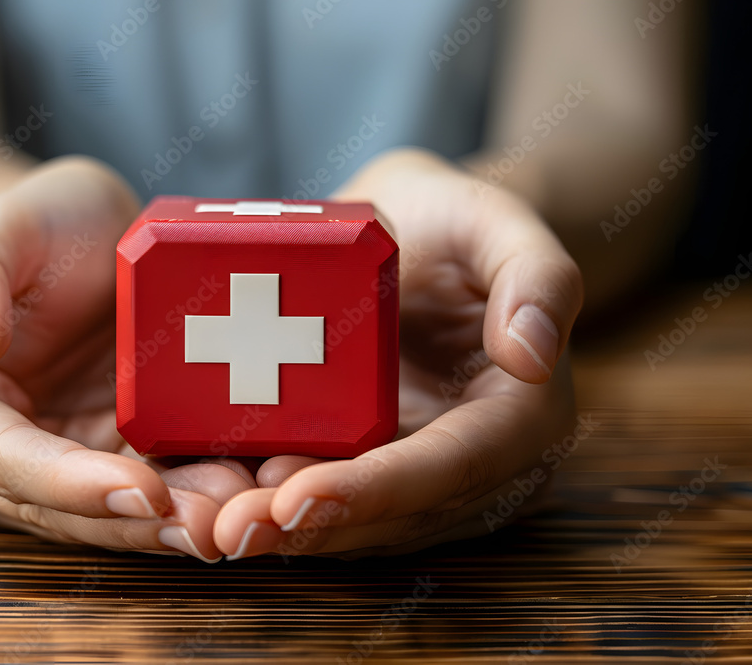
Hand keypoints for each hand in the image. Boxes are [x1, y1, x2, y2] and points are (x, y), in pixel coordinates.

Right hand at [0, 157, 254, 561]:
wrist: (88, 237)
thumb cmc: (38, 224)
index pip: (0, 458)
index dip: (69, 484)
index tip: (139, 489)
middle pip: (60, 508)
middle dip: (135, 523)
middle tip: (212, 525)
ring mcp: (51, 466)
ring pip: (108, 516)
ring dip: (173, 524)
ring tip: (237, 516)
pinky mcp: (106, 463)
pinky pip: (147, 494)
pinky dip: (192, 500)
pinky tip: (243, 497)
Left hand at [213, 148, 583, 558]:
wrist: (413, 229)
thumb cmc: (455, 220)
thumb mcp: (497, 219)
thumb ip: (537, 274)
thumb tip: (534, 354)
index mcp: (522, 417)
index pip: (451, 468)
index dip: (377, 489)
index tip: (299, 497)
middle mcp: (474, 464)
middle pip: (395, 514)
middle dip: (313, 529)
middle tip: (231, 532)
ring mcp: (417, 471)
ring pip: (354, 523)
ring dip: (284, 532)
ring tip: (214, 528)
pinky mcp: (369, 463)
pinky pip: (323, 492)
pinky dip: (272, 503)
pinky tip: (215, 503)